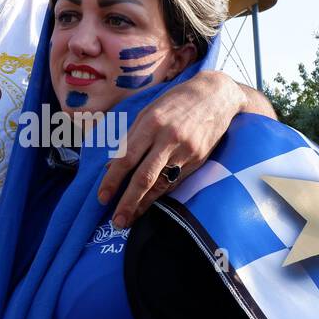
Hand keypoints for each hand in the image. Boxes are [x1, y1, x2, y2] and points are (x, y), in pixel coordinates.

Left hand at [98, 70, 243, 227]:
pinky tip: (150, 204)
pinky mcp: (198, 160)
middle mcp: (168, 138)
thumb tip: (112, 165)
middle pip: (144, 177)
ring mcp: (186, 151)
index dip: (112, 180)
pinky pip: (176, 182)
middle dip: (128, 202)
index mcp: (151, 123)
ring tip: (130, 218)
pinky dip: (161, 194)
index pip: (127, 158)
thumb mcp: (149, 111)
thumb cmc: (176, 102)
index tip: (102, 197)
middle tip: (116, 221)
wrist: (216, 96)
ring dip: (144, 204)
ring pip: (162, 184)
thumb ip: (130, 138)